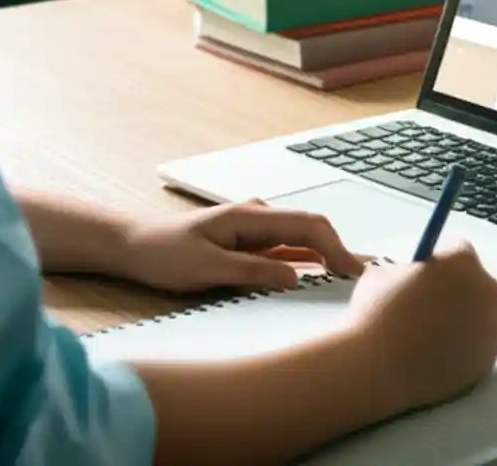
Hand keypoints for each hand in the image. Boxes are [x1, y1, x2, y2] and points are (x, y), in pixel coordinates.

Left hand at [122, 199, 363, 291]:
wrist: (134, 246)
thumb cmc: (164, 254)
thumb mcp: (207, 269)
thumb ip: (253, 272)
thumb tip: (296, 277)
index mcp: (250, 216)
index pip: (307, 225)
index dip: (336, 246)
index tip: (353, 270)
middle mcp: (258, 217)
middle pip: (311, 230)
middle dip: (339, 250)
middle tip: (363, 278)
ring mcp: (256, 230)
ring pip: (302, 241)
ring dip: (326, 257)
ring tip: (350, 278)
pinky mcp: (250, 244)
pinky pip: (287, 251)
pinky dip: (308, 263)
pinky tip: (322, 276)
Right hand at [345, 241, 496, 412]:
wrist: (377, 371)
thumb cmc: (376, 315)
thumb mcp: (379, 275)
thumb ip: (403, 269)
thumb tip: (406, 275)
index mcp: (462, 260)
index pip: (458, 249)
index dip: (439, 260)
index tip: (423, 274)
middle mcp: (486, 289)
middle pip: (475, 281)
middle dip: (455, 288)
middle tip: (427, 305)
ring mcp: (492, 327)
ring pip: (482, 314)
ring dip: (463, 318)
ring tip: (430, 335)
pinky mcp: (489, 358)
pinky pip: (480, 345)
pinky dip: (464, 347)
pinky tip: (437, 355)